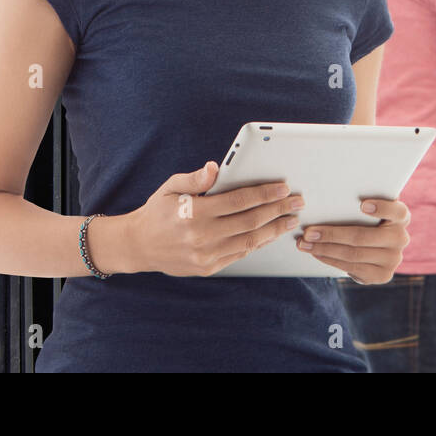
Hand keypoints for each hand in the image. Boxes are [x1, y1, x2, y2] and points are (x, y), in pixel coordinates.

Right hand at [126, 161, 304, 276]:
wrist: (138, 246)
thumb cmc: (158, 211)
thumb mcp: (170, 187)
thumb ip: (195, 178)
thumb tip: (215, 167)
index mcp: (194, 212)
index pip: (238, 201)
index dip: (264, 194)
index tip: (283, 187)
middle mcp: (201, 236)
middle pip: (250, 221)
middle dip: (278, 210)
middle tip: (297, 202)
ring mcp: (205, 255)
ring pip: (250, 241)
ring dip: (275, 229)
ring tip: (291, 219)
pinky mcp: (207, 268)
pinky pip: (240, 254)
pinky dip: (258, 243)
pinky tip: (270, 233)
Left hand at [297, 197, 410, 283]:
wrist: (375, 249)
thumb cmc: (366, 220)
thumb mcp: (370, 209)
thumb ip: (361, 201)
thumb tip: (334, 186)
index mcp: (401, 217)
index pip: (397, 211)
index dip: (382, 208)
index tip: (362, 204)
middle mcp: (400, 238)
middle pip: (363, 236)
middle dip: (332, 234)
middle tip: (309, 231)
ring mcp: (393, 259)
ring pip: (353, 254)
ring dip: (325, 248)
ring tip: (305, 242)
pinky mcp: (382, 275)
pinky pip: (351, 267)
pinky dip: (330, 259)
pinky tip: (317, 252)